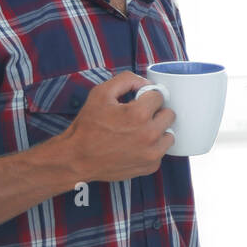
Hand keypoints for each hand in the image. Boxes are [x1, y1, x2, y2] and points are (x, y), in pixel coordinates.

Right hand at [59, 71, 174, 182]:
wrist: (77, 159)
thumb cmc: (87, 126)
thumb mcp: (100, 93)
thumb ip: (126, 80)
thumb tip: (146, 82)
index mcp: (139, 115)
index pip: (159, 96)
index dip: (146, 97)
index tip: (137, 102)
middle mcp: (150, 135)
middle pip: (169, 114)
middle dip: (155, 112)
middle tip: (138, 117)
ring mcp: (152, 153)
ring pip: (169, 134)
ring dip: (157, 131)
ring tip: (138, 131)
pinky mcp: (151, 166)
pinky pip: (161, 150)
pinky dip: (152, 147)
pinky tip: (135, 146)